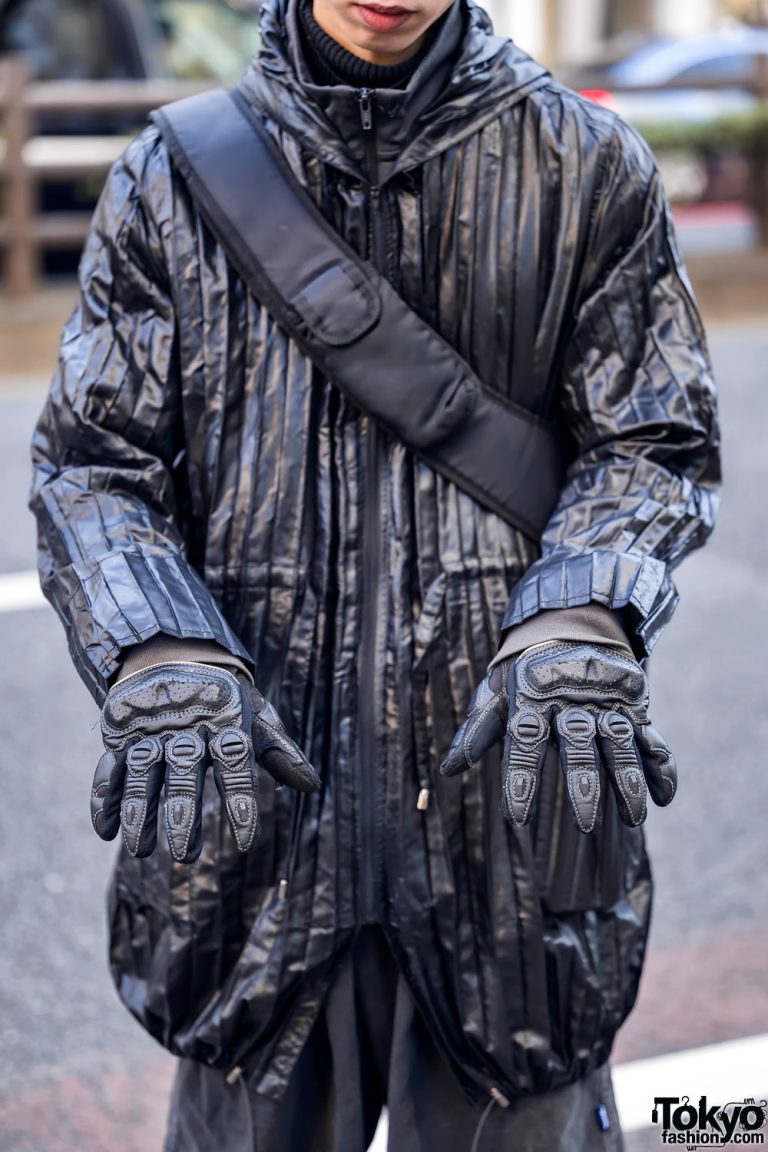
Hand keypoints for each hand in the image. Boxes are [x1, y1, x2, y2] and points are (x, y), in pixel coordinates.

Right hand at [91, 662, 319, 861]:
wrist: (176, 653)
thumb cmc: (224, 701)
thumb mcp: (255, 719)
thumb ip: (281, 753)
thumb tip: (312, 785)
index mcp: (225, 724)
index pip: (236, 767)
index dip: (241, 805)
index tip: (245, 844)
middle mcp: (187, 728)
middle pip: (185, 773)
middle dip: (182, 816)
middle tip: (184, 857)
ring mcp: (151, 729)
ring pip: (144, 772)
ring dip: (140, 812)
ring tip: (141, 852)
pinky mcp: (121, 732)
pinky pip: (110, 765)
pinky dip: (104, 797)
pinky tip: (105, 831)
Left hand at [440, 641, 675, 833]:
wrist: (569, 621)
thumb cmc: (524, 671)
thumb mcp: (496, 693)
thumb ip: (477, 731)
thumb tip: (448, 770)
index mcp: (532, 701)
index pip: (524, 743)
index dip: (520, 779)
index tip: (517, 818)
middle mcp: (571, 702)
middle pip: (578, 745)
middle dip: (583, 785)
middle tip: (585, 825)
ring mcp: (606, 703)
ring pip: (620, 743)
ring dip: (629, 780)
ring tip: (635, 819)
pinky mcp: (633, 705)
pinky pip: (651, 737)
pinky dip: (661, 766)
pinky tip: (664, 797)